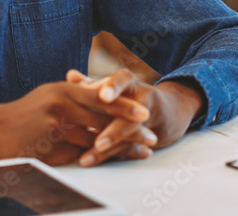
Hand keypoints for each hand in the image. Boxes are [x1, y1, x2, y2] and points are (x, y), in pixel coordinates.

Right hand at [0, 78, 152, 165]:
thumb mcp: (52, 93)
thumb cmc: (27, 110)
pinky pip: (80, 159)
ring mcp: (54, 134)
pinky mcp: (49, 155)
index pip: (102, 98)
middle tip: (152, 138)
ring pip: (95, 144)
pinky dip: (100, 161)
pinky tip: (114, 163)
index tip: (146, 113)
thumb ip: (79, 91)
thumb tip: (108, 88)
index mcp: (64, 91)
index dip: (126, 106)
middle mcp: (60, 110)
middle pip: (104, 122)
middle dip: (131, 132)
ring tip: (140, 153)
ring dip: (120, 150)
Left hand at [67, 68, 204, 166]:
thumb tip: (71, 76)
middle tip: (97, 142)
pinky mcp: (149, 137)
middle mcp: (141, 97)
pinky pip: (130, 146)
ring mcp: (147, 118)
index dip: (114, 88)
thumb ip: (92, 85)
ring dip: (110, 148)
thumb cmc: (131, 97)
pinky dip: (112, 155)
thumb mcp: (115, 89)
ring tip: (88, 158)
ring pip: (130, 134)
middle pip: (129, 112)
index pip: (123, 80)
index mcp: (129, 82)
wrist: (167, 111)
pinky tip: (95, 162)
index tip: (103, 97)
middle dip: (114, 129)